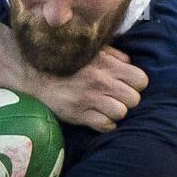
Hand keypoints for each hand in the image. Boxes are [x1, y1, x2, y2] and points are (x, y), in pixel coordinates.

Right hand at [29, 45, 146, 131]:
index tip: (127, 85)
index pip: (141, 79)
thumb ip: (112, 55)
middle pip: (135, 99)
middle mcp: (102, 82)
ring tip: (106, 108)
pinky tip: (98, 117)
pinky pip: (105, 125)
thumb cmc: (64, 62)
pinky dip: (105, 124)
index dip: (136, 84)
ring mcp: (91, 99)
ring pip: (122, 113)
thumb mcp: (90, 50)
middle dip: (128, 100)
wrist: (34, 75)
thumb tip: (129, 64)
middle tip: (116, 98)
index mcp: (107, 64)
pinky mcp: (79, 115)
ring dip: (116, 112)